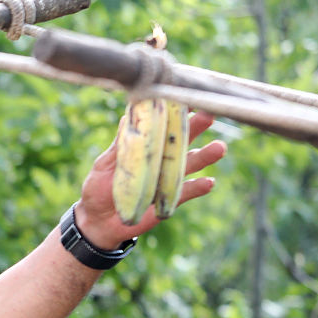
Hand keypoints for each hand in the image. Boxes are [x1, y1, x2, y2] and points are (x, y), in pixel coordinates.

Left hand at [75, 111, 227, 249]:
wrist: (97, 221)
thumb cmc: (99, 187)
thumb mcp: (104, 164)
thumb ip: (118, 146)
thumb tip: (126, 118)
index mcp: (145, 147)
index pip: (162, 126)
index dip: (174, 112)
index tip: (186, 96)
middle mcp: (161, 160)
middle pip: (181, 141)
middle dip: (195, 128)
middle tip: (210, 115)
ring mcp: (166, 179)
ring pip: (190, 164)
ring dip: (205, 156)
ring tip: (220, 148)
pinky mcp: (168, 200)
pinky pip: (186, 193)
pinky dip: (198, 188)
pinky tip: (209, 182)